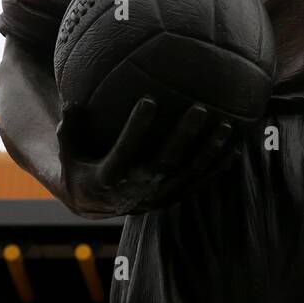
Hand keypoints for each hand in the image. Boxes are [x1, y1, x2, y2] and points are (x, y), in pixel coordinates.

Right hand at [55, 97, 236, 218]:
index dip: (135, 128)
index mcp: (107, 179)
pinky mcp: (172, 198)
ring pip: (188, 176)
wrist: (93, 202)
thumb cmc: (80, 163)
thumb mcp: (68, 150)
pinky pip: (198, 183)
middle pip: (165, 163)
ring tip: (226, 126)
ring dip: (209, 152)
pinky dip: (216, 167)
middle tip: (200, 108)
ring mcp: (157, 198)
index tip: (148, 100)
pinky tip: (235, 147)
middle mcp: (135, 192)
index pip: (123, 151)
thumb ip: (69, 129)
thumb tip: (70, 102)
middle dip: (184, 136)